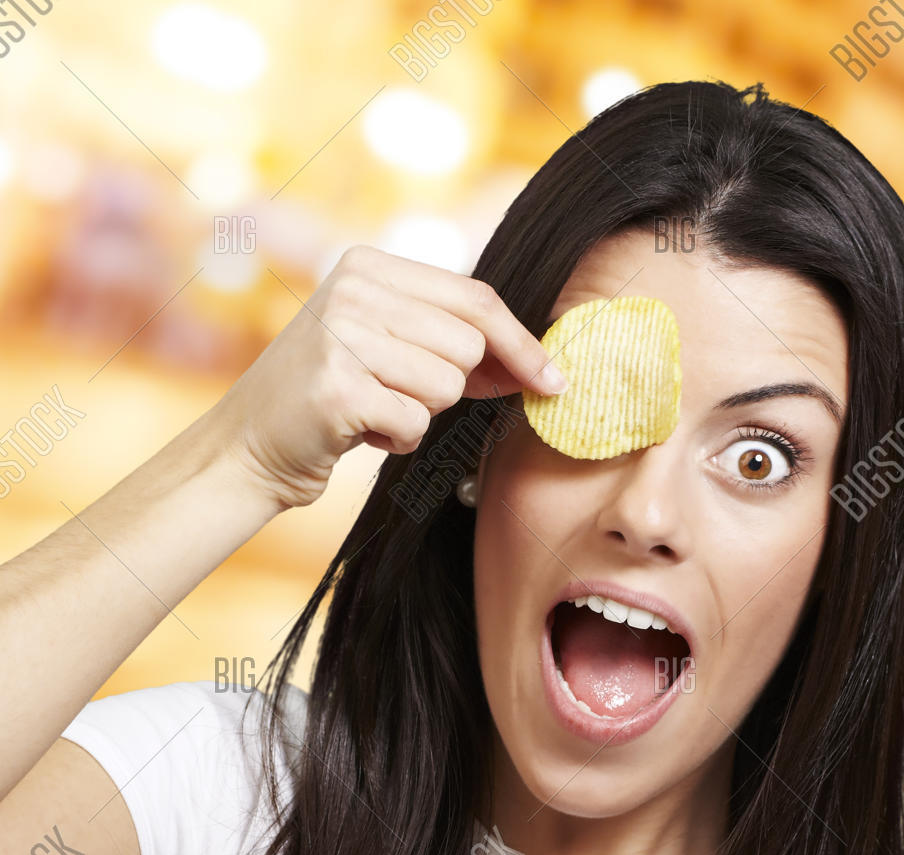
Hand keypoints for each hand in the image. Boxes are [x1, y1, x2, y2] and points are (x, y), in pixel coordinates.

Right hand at [206, 245, 564, 508]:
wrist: (252, 443)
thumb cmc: (336, 398)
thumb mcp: (390, 348)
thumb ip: (455, 344)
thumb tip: (540, 367)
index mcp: (370, 265)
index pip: (476, 298)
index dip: (523, 344)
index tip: (555, 381)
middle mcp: (353, 288)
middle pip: (469, 345)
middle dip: (451, 385)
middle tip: (398, 392)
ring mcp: (340, 335)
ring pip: (447, 386)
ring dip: (421, 413)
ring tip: (374, 408)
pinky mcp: (336, 388)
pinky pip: (416, 422)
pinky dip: (398, 440)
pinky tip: (360, 430)